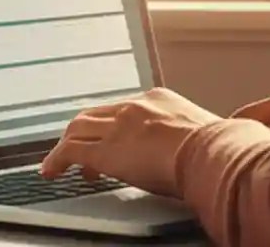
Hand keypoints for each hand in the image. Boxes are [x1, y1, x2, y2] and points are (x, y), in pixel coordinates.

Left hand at [40, 88, 221, 197]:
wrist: (211, 153)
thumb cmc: (218, 148)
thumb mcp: (205, 130)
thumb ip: (193, 134)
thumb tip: (205, 147)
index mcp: (158, 98)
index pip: (123, 108)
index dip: (111, 125)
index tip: (113, 139)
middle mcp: (133, 107)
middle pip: (95, 114)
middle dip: (83, 131)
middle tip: (80, 151)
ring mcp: (117, 126)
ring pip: (77, 128)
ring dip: (67, 145)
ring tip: (60, 163)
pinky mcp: (105, 151)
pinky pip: (71, 152)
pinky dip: (56, 160)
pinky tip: (52, 171)